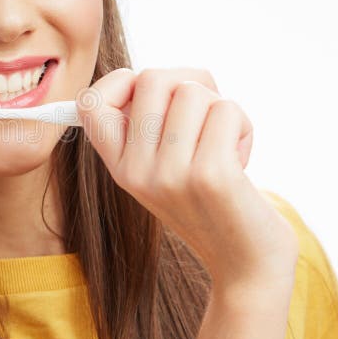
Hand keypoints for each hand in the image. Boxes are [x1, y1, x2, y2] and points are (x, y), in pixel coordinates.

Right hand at [74, 67, 298, 292]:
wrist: (247, 262)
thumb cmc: (212, 200)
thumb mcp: (166, 166)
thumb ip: (152, 122)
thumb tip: (157, 76)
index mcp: (119, 166)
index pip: (90, 103)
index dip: (122, 81)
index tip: (157, 98)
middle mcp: (136, 171)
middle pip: (152, 78)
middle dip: (190, 83)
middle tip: (206, 115)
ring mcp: (170, 175)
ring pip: (193, 91)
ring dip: (220, 107)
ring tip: (224, 144)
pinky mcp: (210, 176)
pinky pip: (226, 110)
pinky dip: (243, 126)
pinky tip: (241, 158)